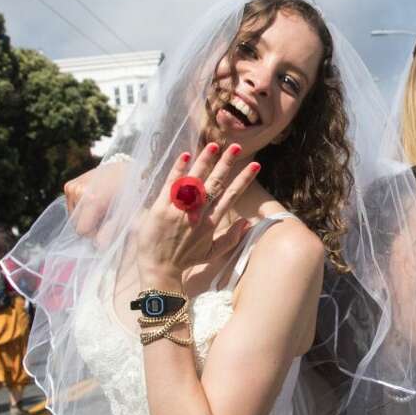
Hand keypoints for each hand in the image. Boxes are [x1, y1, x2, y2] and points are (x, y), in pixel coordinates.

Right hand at [64, 157, 129, 240]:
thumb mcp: (126, 212)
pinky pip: (72, 207)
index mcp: (92, 199)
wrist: (123, 169)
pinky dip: (82, 209)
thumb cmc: (129, 192)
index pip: (82, 230)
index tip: (105, 230)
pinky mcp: (69, 186)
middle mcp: (78, 192)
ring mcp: (72, 188)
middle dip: (90, 226)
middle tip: (105, 220)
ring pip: (73, 217)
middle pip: (76, 225)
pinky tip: (94, 202)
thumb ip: (112, 230)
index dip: (93, 234)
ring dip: (85, 218)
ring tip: (101, 209)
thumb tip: (100, 246)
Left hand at [135, 143, 259, 286]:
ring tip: (214, 145)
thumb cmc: (185, 261)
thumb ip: (231, 238)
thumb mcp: (212, 254)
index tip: (255, 165)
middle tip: (236, 147)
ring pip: (195, 181)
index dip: (243, 179)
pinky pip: (171, 186)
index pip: (230, 196)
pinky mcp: (161, 209)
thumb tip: (248, 223)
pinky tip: (185, 155)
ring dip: (205, 162)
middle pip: (215, 184)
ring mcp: (179, 210)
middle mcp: (198, 214)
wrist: (160, 269)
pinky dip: (178, 170)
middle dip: (226, 164)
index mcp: (211, 223)